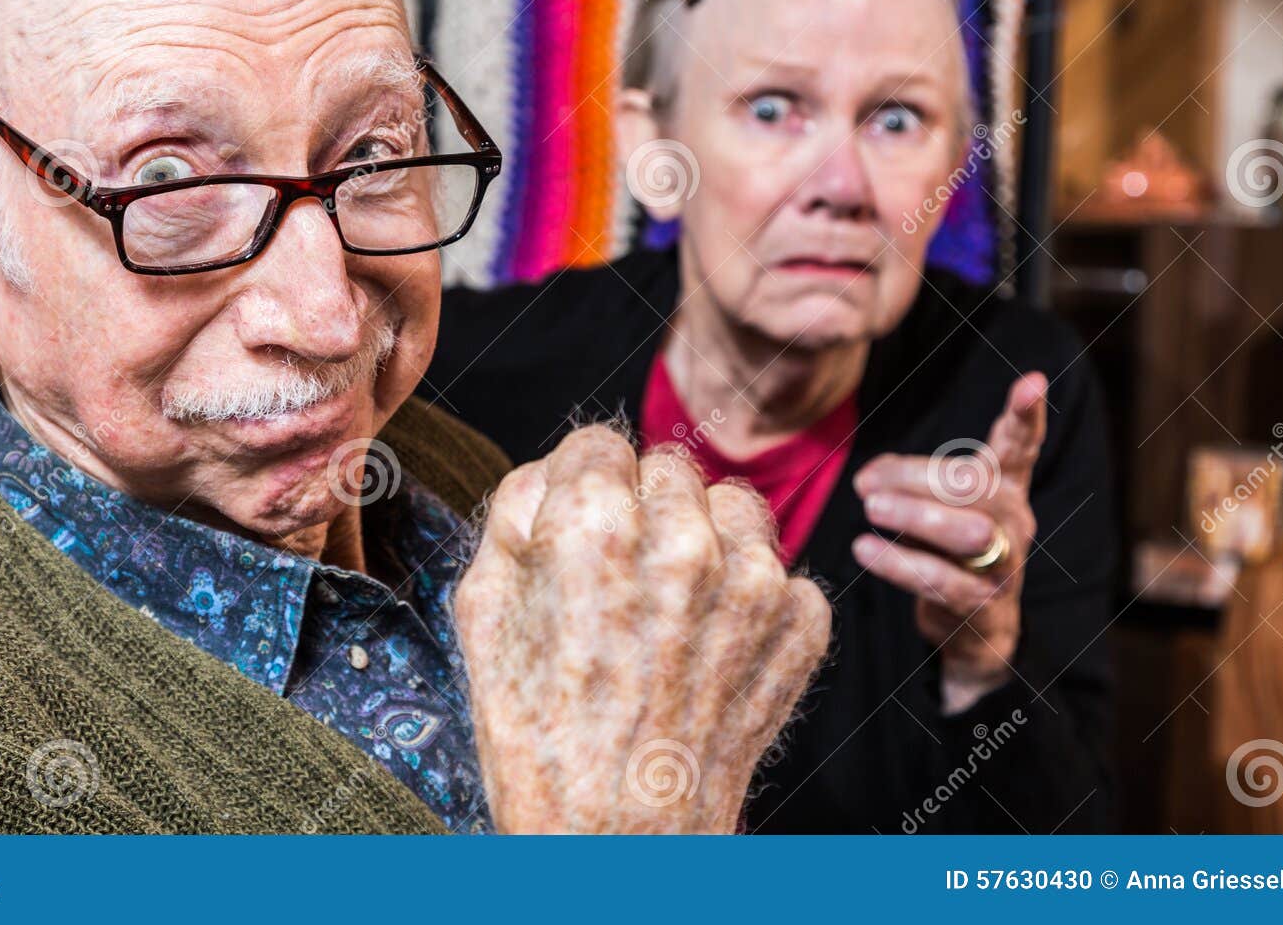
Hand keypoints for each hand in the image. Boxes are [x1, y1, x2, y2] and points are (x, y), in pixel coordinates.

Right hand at [455, 425, 830, 833]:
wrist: (621, 840)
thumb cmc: (541, 733)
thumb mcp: (483, 609)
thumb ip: (514, 513)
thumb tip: (554, 472)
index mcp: (595, 525)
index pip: (598, 442)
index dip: (581, 486)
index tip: (580, 525)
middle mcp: (683, 540)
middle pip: (667, 467)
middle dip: (642, 509)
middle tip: (622, 577)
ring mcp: (753, 582)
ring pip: (731, 505)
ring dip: (704, 539)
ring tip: (674, 605)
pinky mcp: (800, 623)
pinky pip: (776, 570)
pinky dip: (748, 600)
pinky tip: (710, 647)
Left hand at [850, 373, 1047, 713]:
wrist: (974, 629)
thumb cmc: (949, 551)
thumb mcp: (935, 508)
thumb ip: (908, 480)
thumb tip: (870, 476)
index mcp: (1005, 490)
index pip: (1019, 447)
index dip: (1026, 416)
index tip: (1032, 380)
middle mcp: (1014, 523)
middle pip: (973, 486)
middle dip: (914, 478)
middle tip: (865, 483)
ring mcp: (1005, 566)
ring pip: (967, 533)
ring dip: (913, 516)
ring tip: (870, 509)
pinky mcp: (983, 606)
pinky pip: (940, 580)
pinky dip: (896, 562)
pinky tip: (863, 548)